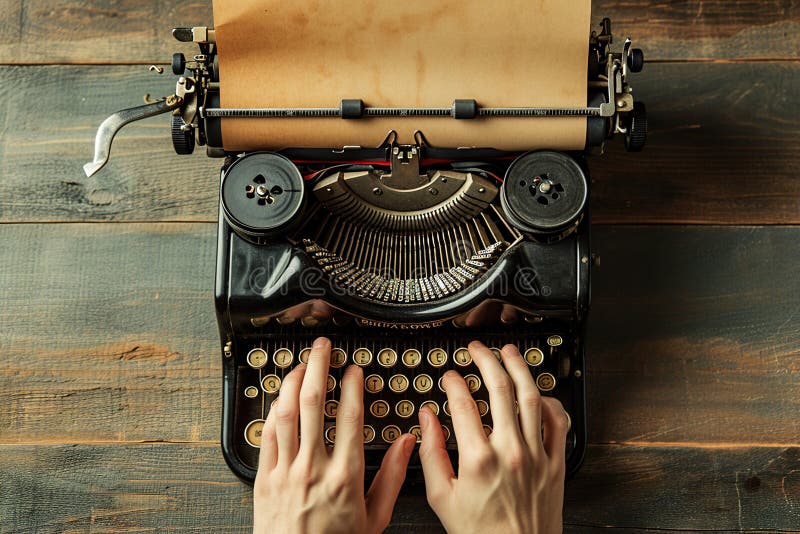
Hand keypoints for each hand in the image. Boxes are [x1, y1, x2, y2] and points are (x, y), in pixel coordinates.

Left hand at [253, 337, 415, 533]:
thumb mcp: (375, 517)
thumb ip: (392, 476)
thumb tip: (408, 443)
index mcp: (344, 477)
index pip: (348, 416)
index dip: (351, 386)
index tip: (354, 370)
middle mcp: (313, 468)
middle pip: (313, 403)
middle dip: (318, 367)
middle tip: (323, 348)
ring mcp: (285, 471)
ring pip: (286, 413)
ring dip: (292, 381)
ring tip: (300, 363)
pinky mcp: (264, 478)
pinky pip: (266, 435)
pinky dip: (273, 410)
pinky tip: (280, 397)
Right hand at [418, 341, 568, 533]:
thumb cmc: (480, 533)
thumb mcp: (442, 497)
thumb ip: (431, 453)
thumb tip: (426, 420)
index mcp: (478, 459)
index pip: (463, 402)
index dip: (453, 381)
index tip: (449, 376)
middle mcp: (509, 451)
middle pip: (500, 388)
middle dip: (486, 360)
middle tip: (477, 349)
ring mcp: (536, 455)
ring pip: (531, 397)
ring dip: (519, 368)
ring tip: (509, 352)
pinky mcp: (556, 463)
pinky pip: (558, 422)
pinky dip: (549, 401)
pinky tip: (538, 392)